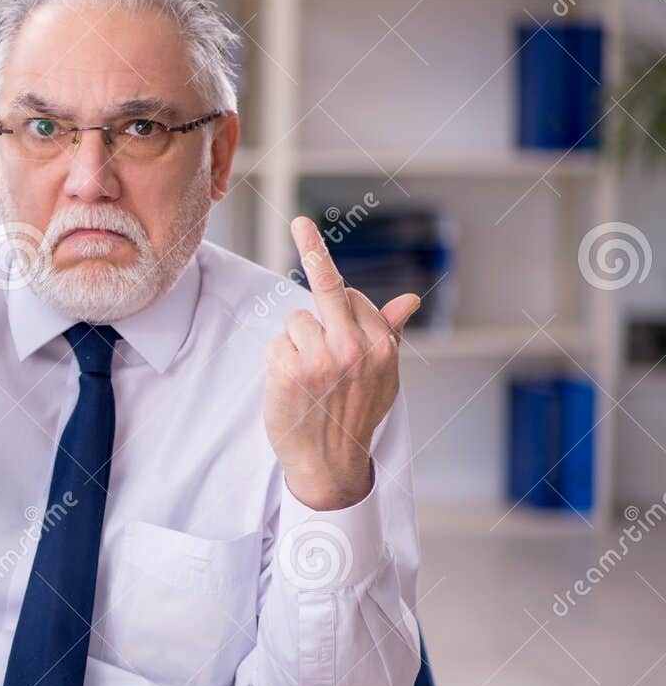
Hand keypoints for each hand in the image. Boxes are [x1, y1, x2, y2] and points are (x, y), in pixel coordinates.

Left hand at [264, 216, 420, 511]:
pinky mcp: (288, 374)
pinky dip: (278, 360)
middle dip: (312, 251)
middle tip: (300, 222)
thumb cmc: (355, 415)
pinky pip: (276, 344)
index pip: (348, 294)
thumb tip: (409, 299)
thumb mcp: (384, 376)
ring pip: (294, 321)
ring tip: (307, 376)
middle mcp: (353, 349)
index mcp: (381, 346)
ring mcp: (320, 361)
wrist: (330, 463)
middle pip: (325, 289)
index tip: (305, 230)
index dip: (330, 287)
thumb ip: (390, 333)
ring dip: (295, 342)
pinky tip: (291, 386)